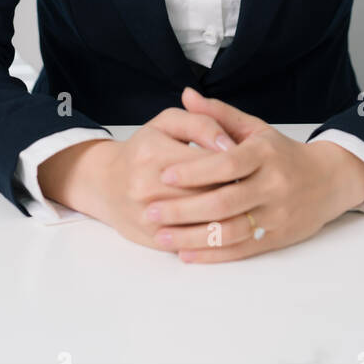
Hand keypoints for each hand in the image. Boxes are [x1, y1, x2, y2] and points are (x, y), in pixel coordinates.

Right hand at [56, 107, 238, 251]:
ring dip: (231, 214)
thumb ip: (201, 122)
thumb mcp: (167, 123)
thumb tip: (230, 144)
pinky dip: (215, 235)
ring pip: (204, 220)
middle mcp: (146, 185)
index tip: (252, 161)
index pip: (207, 160)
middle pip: (208, 192)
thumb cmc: (144, 148)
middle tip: (256, 184)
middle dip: (237, 189)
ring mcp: (148, 216)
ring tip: (248, 203)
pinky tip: (230, 224)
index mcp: (152, 151)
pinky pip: (194, 241)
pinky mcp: (153, 239)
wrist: (107, 184)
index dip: (235, 161)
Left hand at [141, 86, 363, 262]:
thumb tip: (186, 95)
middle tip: (150, 210)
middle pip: (223, 202)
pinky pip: (240, 250)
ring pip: (229, 231)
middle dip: (183, 209)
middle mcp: (273, 185)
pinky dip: (211, 255)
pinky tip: (185, 253)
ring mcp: (276, 215)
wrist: (329, 180)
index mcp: (265, 154)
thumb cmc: (283, 153)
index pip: (226, 164)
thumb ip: (218, 115)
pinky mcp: (277, 238)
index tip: (164, 175)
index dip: (194, 171)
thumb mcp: (255, 128)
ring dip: (192, 237)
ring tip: (161, 235)